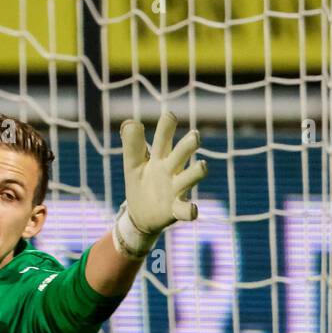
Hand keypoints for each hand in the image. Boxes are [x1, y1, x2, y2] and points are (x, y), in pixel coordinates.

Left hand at [115, 112, 206, 255]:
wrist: (140, 216)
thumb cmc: (140, 184)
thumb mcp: (133, 164)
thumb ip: (132, 145)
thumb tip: (129, 123)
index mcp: (159, 157)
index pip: (164, 138)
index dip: (167, 127)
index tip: (169, 116)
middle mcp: (171, 170)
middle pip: (181, 154)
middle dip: (188, 145)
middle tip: (195, 136)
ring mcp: (176, 189)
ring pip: (189, 177)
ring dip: (196, 172)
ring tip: (202, 166)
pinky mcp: (175, 209)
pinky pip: (185, 209)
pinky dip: (190, 210)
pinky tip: (193, 210)